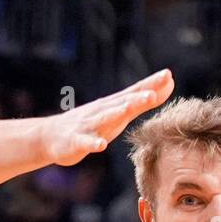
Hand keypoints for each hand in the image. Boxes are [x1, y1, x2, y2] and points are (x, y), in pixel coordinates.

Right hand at [40, 70, 174, 166]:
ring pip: (104, 119)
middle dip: (137, 98)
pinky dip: (92, 143)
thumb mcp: (119, 112)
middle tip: (153, 92)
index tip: (168, 75)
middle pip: (122, 103)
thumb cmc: (91, 123)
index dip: (151, 85)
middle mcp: (102, 112)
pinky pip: (85, 143)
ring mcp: (88, 126)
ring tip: (128, 108)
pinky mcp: (76, 142)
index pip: (135, 93)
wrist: (51, 136)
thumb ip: (143, 102)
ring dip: (116, 113)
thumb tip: (169, 84)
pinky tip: (100, 146)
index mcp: (114, 106)